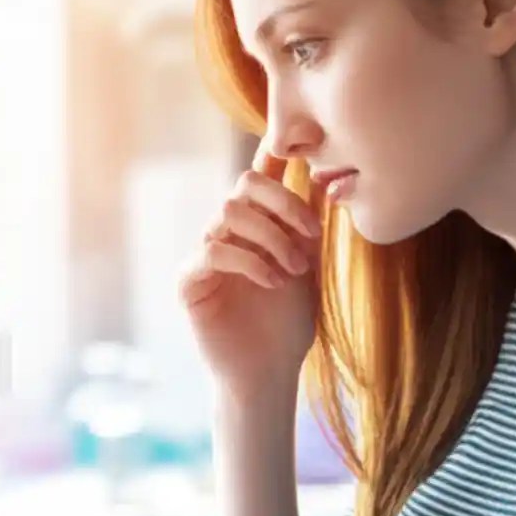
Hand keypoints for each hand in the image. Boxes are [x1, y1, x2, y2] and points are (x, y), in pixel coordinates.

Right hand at [177, 138, 321, 392]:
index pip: (259, 178)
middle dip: (283, 201)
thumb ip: (308, 226)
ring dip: (271, 236)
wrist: (269, 372)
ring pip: (228, 212)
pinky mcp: (190, 281)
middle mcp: (226, 232)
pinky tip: (272, 281)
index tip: (294, 143)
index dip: (272, 153)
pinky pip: (213, 250)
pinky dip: (249, 260)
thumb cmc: (288, 324)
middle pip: (243, 184)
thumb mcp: (309, 267)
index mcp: (254, 225)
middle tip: (311, 235)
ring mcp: (204, 254)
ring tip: (294, 269)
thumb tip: (326, 177)